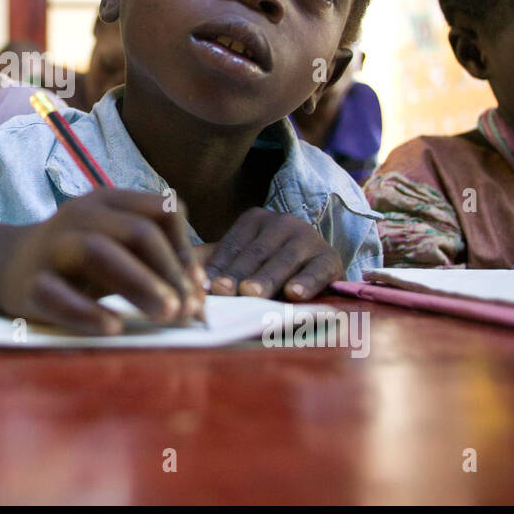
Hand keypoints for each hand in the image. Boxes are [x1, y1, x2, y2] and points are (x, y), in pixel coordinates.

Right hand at [0, 189, 205, 334]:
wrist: (9, 265)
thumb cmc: (79, 259)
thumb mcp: (116, 244)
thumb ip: (154, 261)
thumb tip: (201, 296)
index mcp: (108, 201)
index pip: (162, 211)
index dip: (186, 248)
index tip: (197, 286)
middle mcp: (80, 216)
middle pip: (137, 232)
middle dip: (170, 271)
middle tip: (189, 309)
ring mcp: (52, 246)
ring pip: (99, 252)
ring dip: (140, 284)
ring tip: (167, 314)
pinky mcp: (31, 283)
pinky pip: (59, 295)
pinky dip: (88, 312)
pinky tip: (114, 328)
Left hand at [205, 206, 342, 300]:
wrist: (314, 268)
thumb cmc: (266, 267)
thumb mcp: (241, 260)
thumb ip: (214, 264)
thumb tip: (183, 276)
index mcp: (255, 219)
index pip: (233, 244)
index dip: (218, 266)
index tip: (204, 286)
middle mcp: (283, 222)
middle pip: (256, 253)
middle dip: (237, 274)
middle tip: (222, 291)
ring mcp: (308, 238)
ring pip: (283, 261)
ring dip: (266, 278)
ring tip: (250, 293)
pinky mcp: (330, 257)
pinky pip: (317, 270)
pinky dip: (306, 282)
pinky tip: (294, 294)